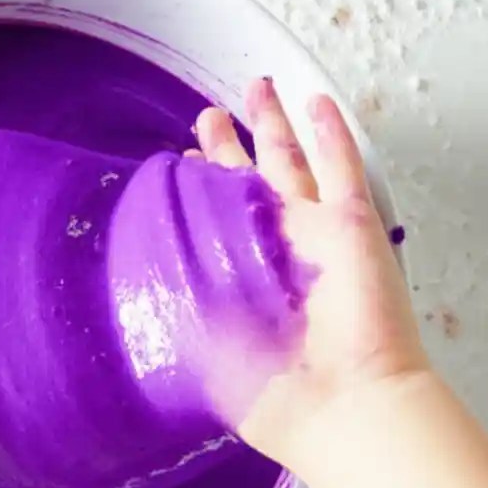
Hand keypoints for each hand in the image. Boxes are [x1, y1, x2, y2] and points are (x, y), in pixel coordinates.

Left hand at [193, 78, 428, 469]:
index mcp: (238, 271)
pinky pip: (341, 165)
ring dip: (273, 122)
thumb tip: (134, 304)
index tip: (179, 163)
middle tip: (208, 115)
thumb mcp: (199, 348)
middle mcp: (274, 244)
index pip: (214, 216)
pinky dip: (330, 132)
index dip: (199, 187)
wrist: (338, 400)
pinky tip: (315, 102)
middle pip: (248, 177)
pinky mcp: (353, 224)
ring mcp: (314, 229)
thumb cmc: (268, 390)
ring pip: (290, 159)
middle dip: (228, 144)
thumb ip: (175, 314)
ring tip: (256, 87)